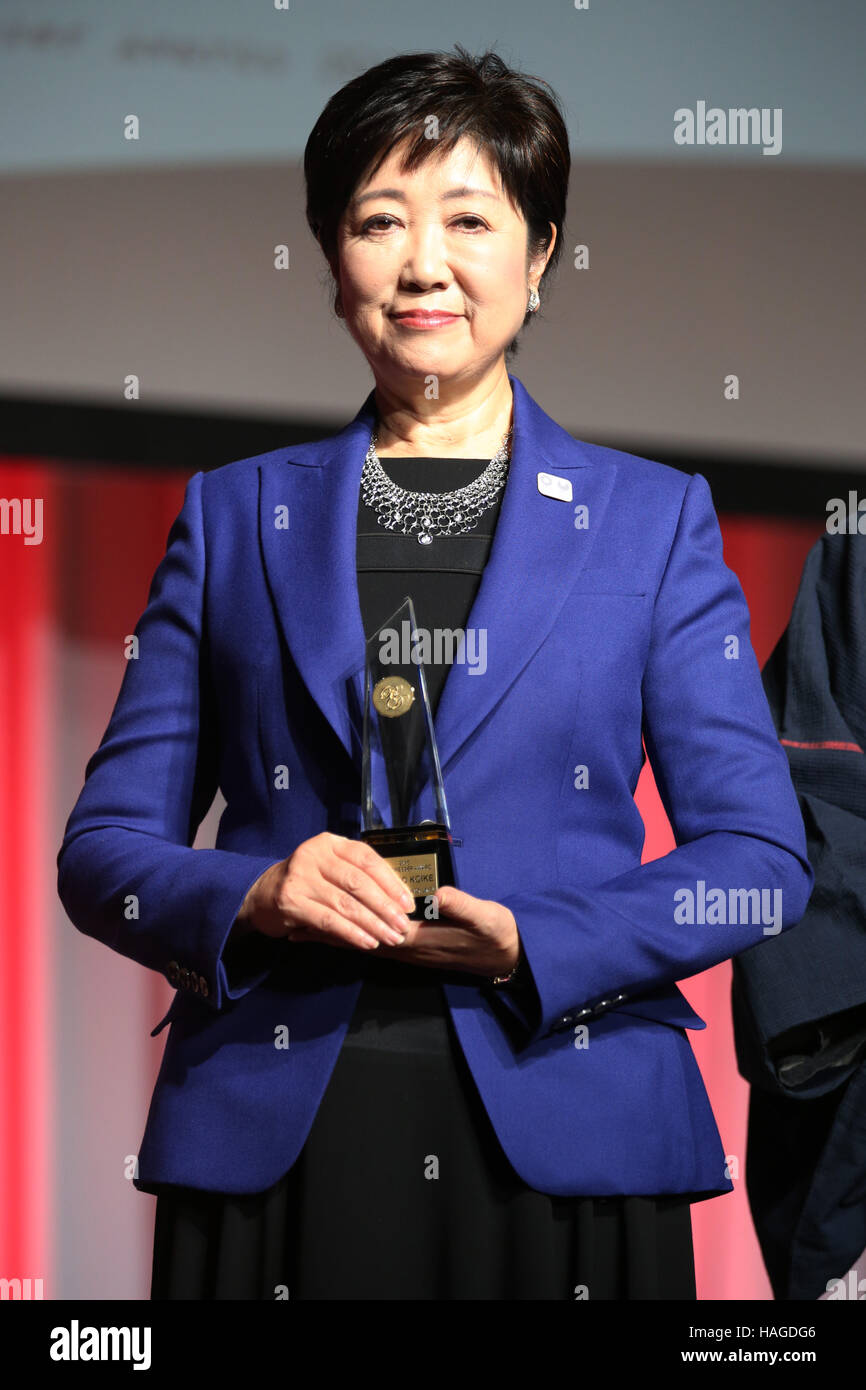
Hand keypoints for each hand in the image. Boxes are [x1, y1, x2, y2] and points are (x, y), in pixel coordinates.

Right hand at [232, 832, 415, 949]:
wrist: (261, 894)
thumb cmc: (306, 882)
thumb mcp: (330, 868)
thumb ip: (358, 875)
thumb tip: (400, 896)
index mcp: (329, 843)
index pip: (367, 859)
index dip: (390, 881)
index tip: (407, 903)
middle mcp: (313, 855)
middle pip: (358, 882)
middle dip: (385, 907)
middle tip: (402, 926)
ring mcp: (300, 877)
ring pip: (345, 904)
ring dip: (372, 924)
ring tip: (389, 937)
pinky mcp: (290, 902)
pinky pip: (329, 920)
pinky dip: (351, 933)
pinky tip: (367, 942)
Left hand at [285, 881, 521, 980]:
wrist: (508, 957)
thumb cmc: (497, 934)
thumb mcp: (484, 917)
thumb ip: (462, 907)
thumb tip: (440, 894)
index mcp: (419, 939)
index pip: (371, 930)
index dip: (342, 922)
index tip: (313, 914)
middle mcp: (408, 948)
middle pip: (359, 940)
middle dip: (327, 931)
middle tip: (293, 921)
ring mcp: (410, 950)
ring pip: (364, 942)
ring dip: (336, 935)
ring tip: (305, 927)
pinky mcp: (415, 947)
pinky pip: (376, 942)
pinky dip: (354, 936)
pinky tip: (342, 928)